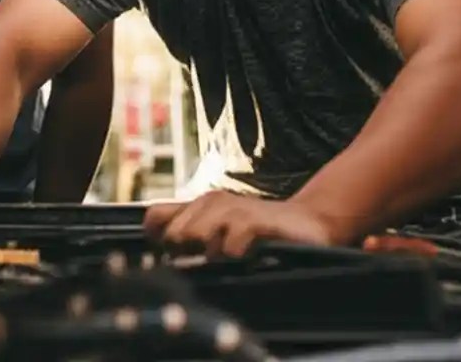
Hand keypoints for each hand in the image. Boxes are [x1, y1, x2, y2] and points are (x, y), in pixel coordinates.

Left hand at [142, 190, 338, 258]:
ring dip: (213, 255)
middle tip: (213, 258)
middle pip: (175, 235)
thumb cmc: (257, 231)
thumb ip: (186, 231)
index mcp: (197, 206)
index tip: (176, 255)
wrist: (307, 223)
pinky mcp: (255, 221)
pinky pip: (230, 247)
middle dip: (188, 254)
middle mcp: (210, 202)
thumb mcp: (218, 228)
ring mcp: (233, 209)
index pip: (154, 218)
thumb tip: (153, 244)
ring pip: (199, 238)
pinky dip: (237, 258)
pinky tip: (251, 256)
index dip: (158, 240)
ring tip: (233, 257)